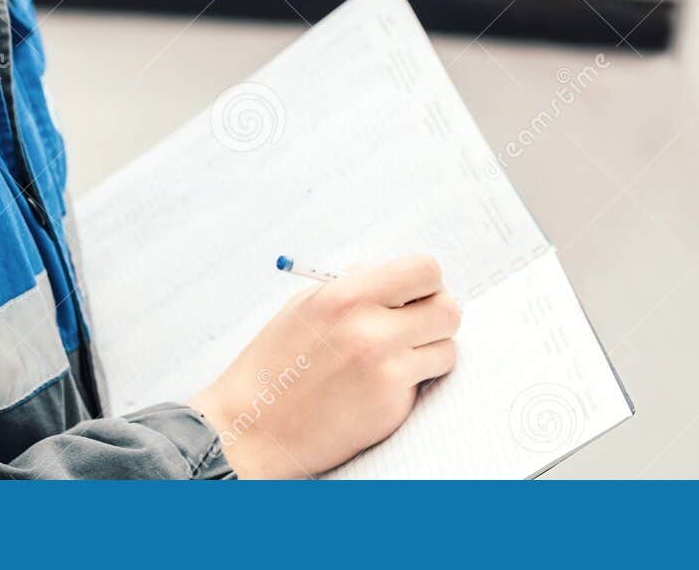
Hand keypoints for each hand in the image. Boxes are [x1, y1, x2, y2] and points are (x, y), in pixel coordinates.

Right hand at [189, 254, 460, 477]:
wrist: (251, 429)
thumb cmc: (273, 368)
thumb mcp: (306, 308)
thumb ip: (355, 287)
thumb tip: (395, 279)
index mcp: (346, 295)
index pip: (424, 269)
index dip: (426, 282)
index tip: (416, 294)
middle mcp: (370, 329)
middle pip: (448, 309)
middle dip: (436, 317)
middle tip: (416, 327)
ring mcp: (385, 370)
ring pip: (447, 349)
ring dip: (430, 352)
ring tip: (397, 359)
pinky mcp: (391, 405)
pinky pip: (426, 383)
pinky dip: (413, 383)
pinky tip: (380, 386)